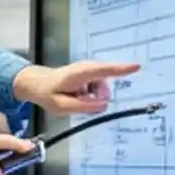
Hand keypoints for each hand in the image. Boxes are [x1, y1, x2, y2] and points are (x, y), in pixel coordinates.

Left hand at [12, 61, 139, 113]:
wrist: (39, 83)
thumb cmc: (48, 93)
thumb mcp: (60, 106)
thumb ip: (82, 107)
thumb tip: (104, 105)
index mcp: (79, 74)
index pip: (103, 71)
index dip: (120, 69)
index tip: (136, 67)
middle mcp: (88, 68)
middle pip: (104, 89)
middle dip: (96, 100)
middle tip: (77, 101)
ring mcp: (91, 70)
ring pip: (102, 92)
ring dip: (92, 99)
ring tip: (74, 97)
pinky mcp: (93, 74)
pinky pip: (99, 90)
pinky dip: (91, 96)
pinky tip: (77, 95)